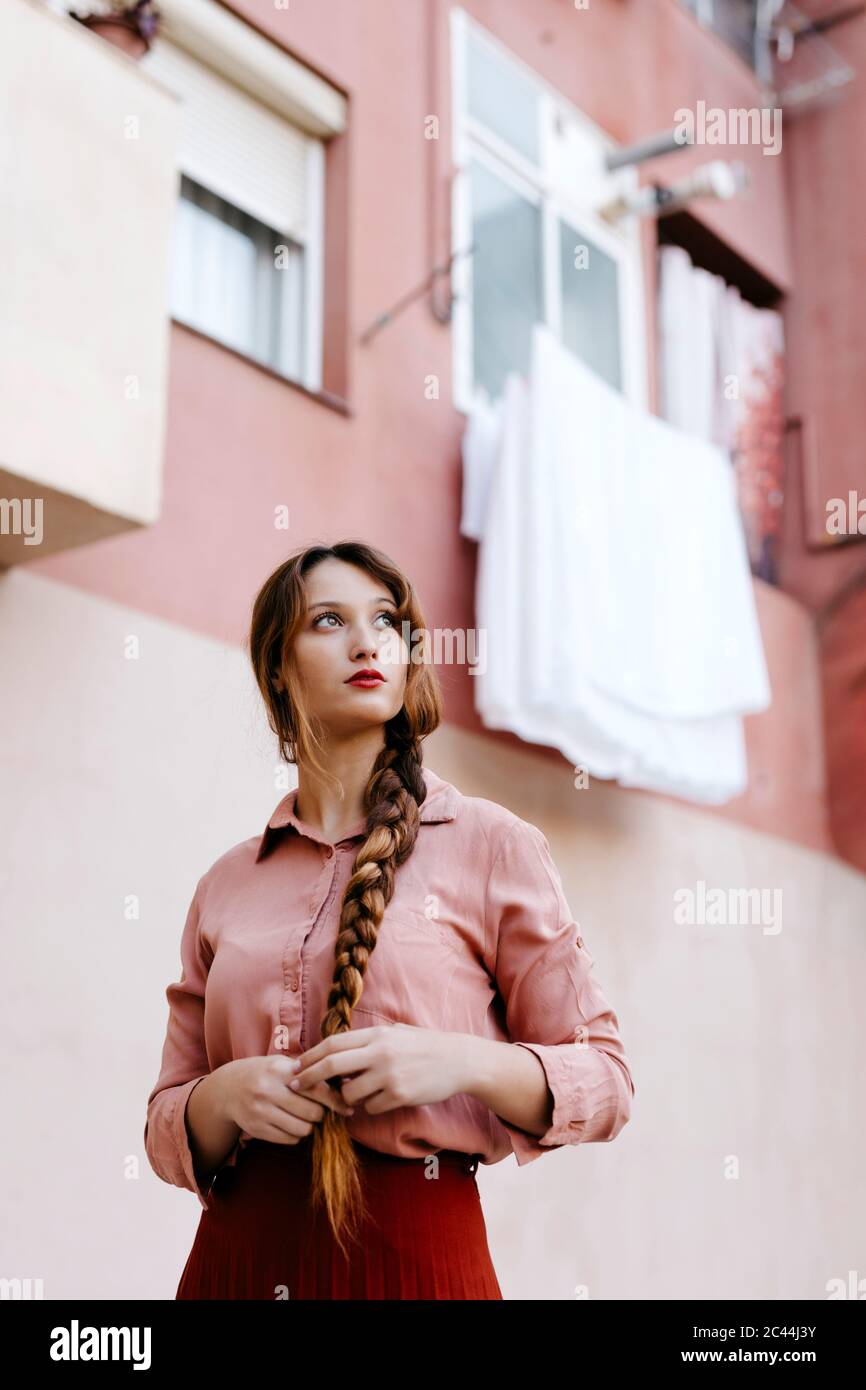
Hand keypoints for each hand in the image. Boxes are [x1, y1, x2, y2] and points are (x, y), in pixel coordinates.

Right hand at [219, 1054, 353, 1144]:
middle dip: (322, 1115)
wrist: (229, 1088)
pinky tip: (292, 1124)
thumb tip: (346, 1081)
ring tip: (306, 1118)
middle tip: (322, 1112)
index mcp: (280, 1071)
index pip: (316, 1088)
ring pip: (302, 1129)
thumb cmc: (265, 1074)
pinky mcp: (256, 1129)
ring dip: (310, 1126)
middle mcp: (268, 1091)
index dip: (336, 1100)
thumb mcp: (283, 1065)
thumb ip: (310, 1072)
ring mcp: (261, 1111)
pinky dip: (296, 1135)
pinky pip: (289, 1139)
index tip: (347, 1108)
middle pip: (312, 1113)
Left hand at [289, 1025, 468, 1114]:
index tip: (294, 1066)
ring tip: (350, 1097)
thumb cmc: (425, 1045)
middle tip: (295, 1087)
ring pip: (349, 1093)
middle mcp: (379, 1052)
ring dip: (343, 1099)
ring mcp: (389, 1075)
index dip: (310, 1056)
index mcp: (377, 1034)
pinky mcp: (399, 1095)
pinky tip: (379, 1100)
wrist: (459, 1060)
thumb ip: (370, 1041)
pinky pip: (370, 1107)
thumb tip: (340, 1051)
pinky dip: (368, 1107)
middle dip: (309, 1078)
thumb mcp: (396, 1033)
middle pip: (332, 1066)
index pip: (333, 1044)